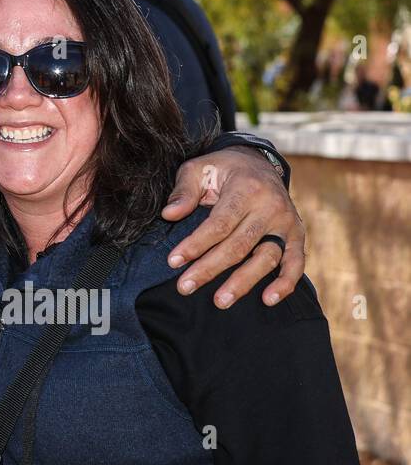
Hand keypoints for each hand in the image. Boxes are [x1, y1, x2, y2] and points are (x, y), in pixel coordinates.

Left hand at [161, 146, 304, 308]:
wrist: (259, 163)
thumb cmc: (222, 170)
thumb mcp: (199, 169)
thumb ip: (184, 191)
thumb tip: (169, 214)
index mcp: (246, 189)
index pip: (219, 224)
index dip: (196, 244)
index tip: (174, 262)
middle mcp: (270, 207)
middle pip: (239, 245)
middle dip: (210, 269)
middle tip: (185, 288)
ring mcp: (287, 223)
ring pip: (266, 258)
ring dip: (244, 282)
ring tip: (220, 301)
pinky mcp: (297, 235)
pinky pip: (295, 262)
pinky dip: (285, 283)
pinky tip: (268, 299)